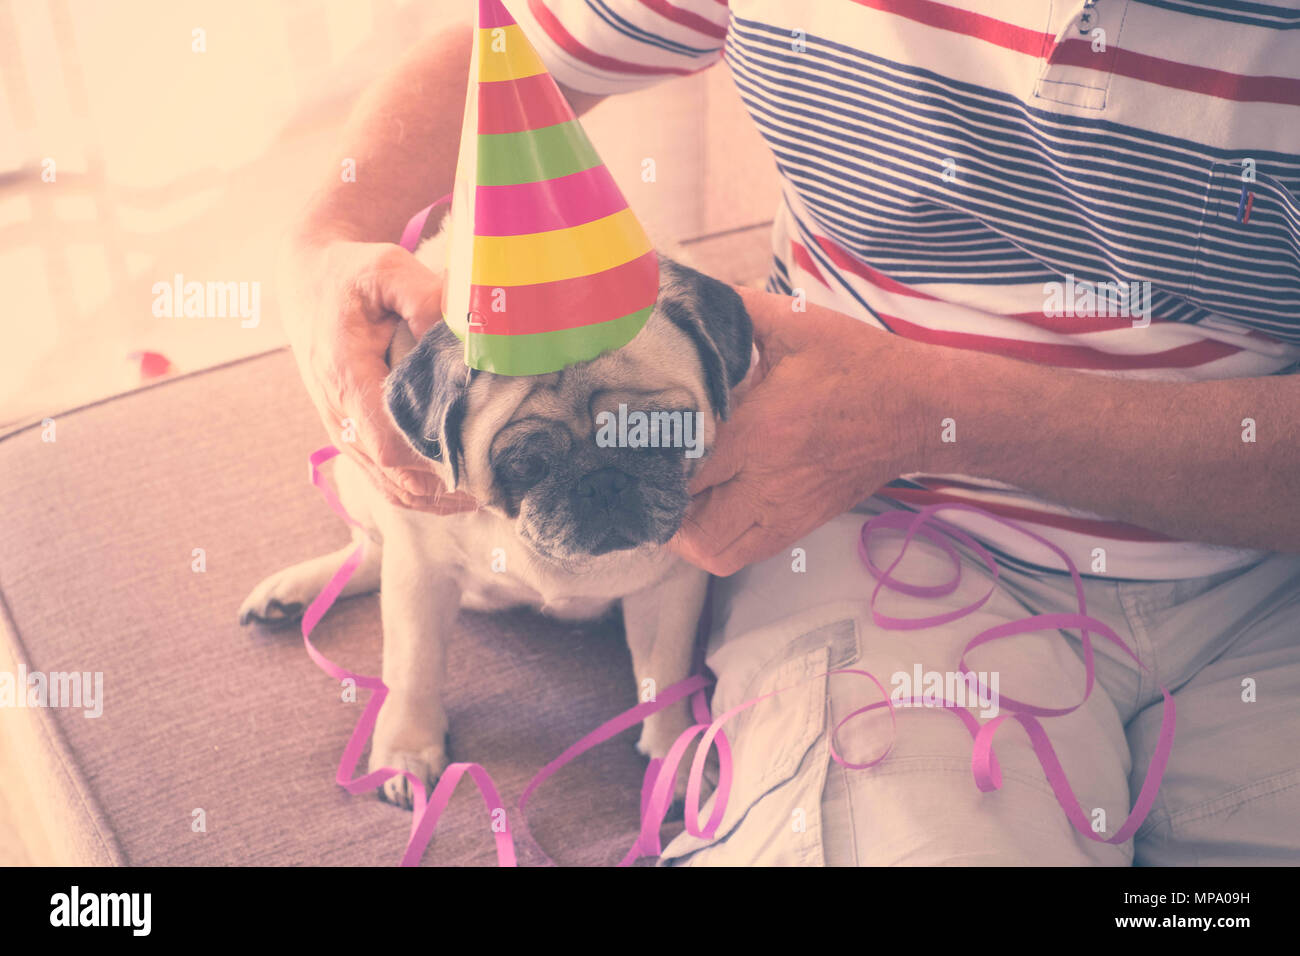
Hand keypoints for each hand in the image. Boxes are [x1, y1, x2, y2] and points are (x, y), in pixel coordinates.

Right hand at [279, 235, 477, 512]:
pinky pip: (386, 483)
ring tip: (488, 493)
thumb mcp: (386, 268)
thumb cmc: (355, 277)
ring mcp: (344, 432)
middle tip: (501, 483)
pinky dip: (423, 495)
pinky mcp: (352, 438)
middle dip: (448, 486)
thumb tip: (459, 335)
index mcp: (346, 375)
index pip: (387, 441)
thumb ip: (422, 297)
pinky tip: (460, 492)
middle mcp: (340, 413)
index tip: (480, 459)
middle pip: (394, 475)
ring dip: (438, 498)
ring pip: (391, 488)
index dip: (433, 460)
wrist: (312, 286)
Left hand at [669, 287, 921, 575]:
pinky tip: (706, 510)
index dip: (647, 454)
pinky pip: (738, 555)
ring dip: (681, 530)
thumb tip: (685, 295)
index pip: (682, 461)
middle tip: (645, 469)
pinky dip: (712, 544)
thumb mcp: (793, 322)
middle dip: (657, 496)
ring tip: (674, 494)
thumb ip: (734, 311)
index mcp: (759, 428)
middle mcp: (767, 479)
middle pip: (685, 517)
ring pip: (709, 549)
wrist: (919, 410)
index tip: (627, 438)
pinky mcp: (797, 526)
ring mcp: (783, 510)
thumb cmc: (856, 364)